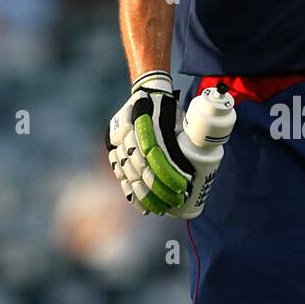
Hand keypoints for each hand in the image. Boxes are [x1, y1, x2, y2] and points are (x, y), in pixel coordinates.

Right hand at [107, 71, 193, 215]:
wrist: (146, 94)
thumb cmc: (168, 109)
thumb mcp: (177, 118)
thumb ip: (179, 141)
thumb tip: (191, 172)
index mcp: (144, 122)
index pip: (156, 154)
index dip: (168, 174)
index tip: (183, 187)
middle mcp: (127, 133)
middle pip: (142, 168)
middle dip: (160, 190)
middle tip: (176, 202)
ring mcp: (117, 142)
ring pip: (130, 175)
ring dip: (147, 196)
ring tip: (162, 209)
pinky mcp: (113, 149)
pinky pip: (121, 175)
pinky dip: (131, 193)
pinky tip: (143, 207)